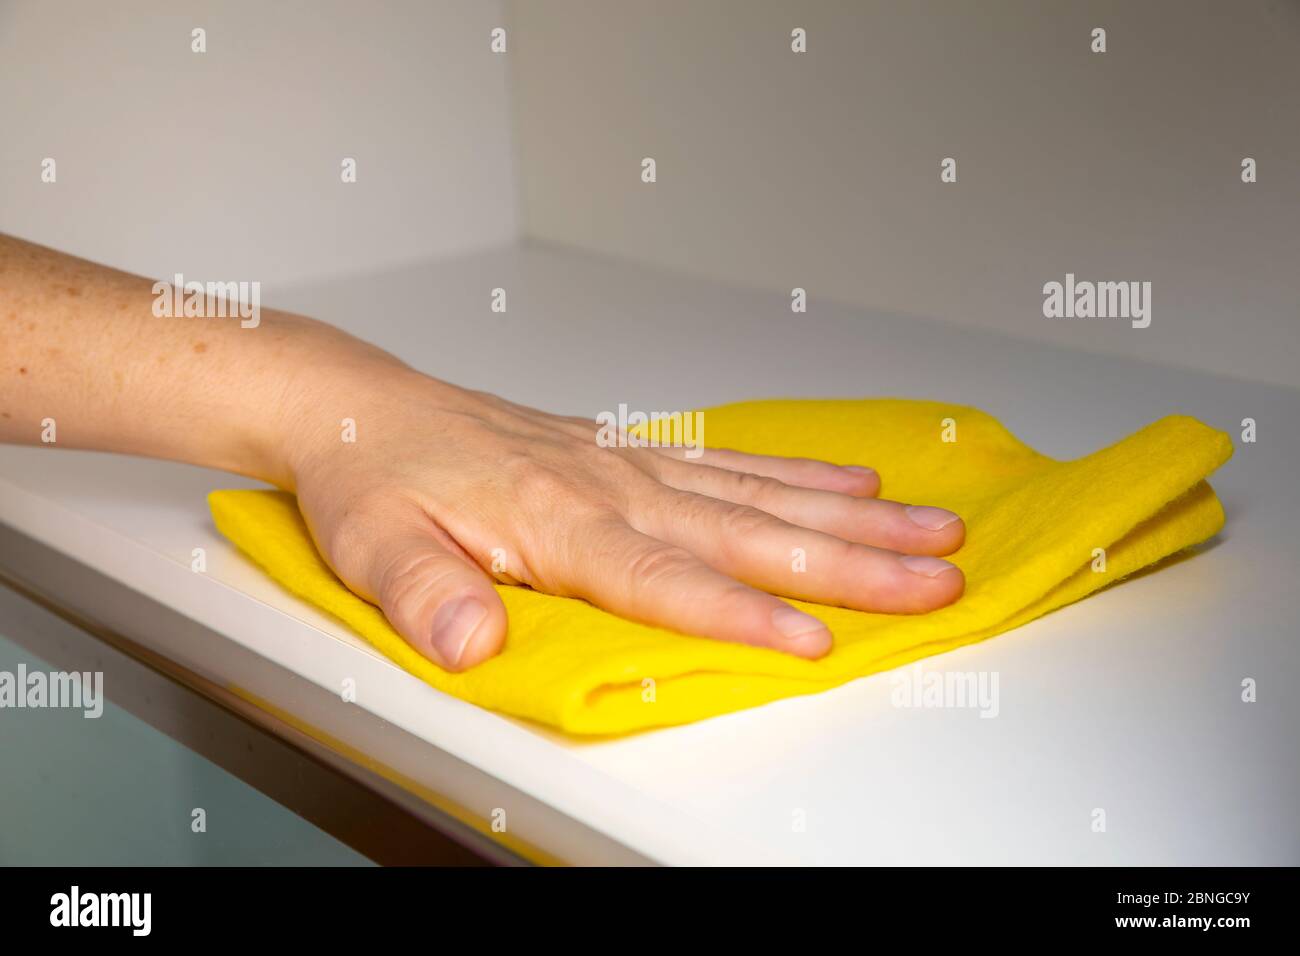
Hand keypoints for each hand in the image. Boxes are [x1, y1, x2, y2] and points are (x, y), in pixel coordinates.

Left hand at [283, 365, 964, 670]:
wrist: (365, 407)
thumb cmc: (375, 477)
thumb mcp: (374, 549)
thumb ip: (428, 596)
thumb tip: (475, 640)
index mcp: (558, 519)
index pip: (666, 578)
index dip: (741, 614)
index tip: (816, 640)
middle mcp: (612, 484)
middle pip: (749, 531)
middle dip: (851, 562)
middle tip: (937, 580)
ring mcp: (630, 463)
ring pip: (761, 493)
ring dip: (852, 517)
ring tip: (932, 529)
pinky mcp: (631, 451)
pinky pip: (732, 459)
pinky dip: (798, 470)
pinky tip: (851, 481)